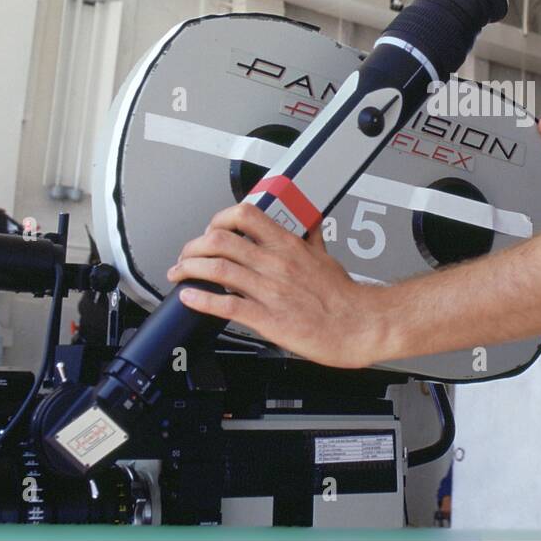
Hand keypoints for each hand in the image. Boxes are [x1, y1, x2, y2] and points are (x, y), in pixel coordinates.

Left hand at [166, 202, 383, 368]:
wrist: (360, 325)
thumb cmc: (346, 297)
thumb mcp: (326, 257)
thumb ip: (311, 240)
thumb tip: (308, 225)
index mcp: (289, 246)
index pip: (245, 215)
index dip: (218, 219)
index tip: (211, 229)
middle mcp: (276, 263)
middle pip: (221, 240)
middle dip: (194, 246)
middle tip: (187, 254)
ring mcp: (270, 290)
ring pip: (218, 269)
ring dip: (190, 269)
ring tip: (179, 273)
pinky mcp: (268, 318)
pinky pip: (227, 305)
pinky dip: (202, 300)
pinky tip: (190, 298)